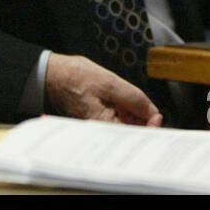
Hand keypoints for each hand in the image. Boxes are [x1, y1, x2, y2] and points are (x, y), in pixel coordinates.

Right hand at [44, 54, 162, 125]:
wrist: (52, 74)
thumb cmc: (75, 76)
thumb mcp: (110, 83)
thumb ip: (134, 99)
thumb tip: (153, 113)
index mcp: (103, 126)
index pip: (134, 136)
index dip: (150, 126)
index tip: (156, 115)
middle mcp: (100, 131)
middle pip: (130, 133)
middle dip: (142, 120)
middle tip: (144, 106)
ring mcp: (98, 127)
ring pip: (124, 127)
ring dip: (132, 116)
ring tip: (125, 98)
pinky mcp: (96, 121)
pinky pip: (115, 122)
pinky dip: (121, 113)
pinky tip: (118, 101)